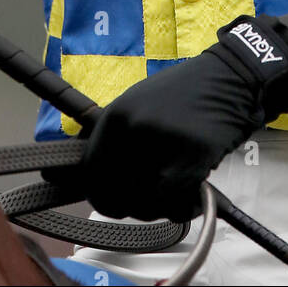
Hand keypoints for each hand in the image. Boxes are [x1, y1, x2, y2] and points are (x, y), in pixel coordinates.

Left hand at [78, 13, 287, 221]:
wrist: (228, 78)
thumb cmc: (180, 95)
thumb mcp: (136, 106)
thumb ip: (106, 140)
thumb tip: (59, 177)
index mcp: (115, 116)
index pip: (91, 173)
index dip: (100, 193)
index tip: (114, 198)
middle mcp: (134, 129)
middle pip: (113, 195)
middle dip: (127, 205)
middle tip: (147, 198)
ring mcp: (164, 143)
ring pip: (143, 204)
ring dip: (156, 208)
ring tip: (171, 191)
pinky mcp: (193, 158)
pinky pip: (174, 203)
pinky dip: (180, 208)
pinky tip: (189, 195)